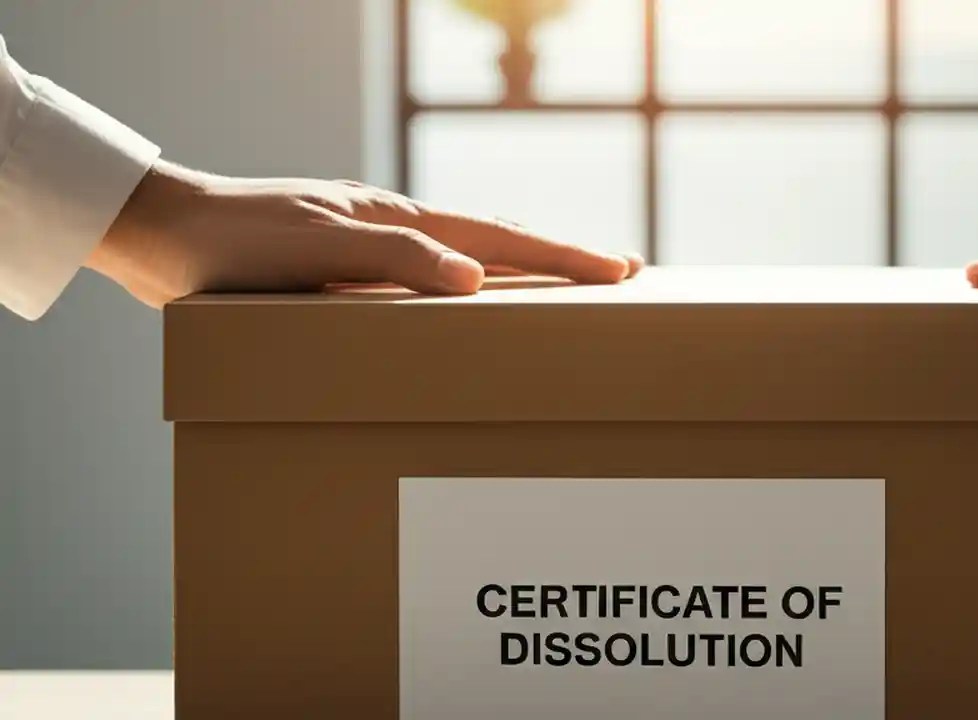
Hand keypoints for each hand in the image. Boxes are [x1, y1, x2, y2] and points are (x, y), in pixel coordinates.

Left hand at [89, 160, 642, 306]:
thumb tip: (475, 280)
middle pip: (494, 242)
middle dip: (558, 259)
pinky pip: (425, 286)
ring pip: (463, 262)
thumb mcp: (314, 247)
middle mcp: (390, 231)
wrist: (158, 238)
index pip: (498, 238)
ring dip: (519, 274)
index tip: (618, 268)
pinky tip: (467, 311)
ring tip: (561, 291)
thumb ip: (392, 258)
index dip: (561, 255)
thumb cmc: (230, 243)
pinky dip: (467, 293)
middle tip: (616, 272)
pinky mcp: (343, 275)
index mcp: (394, 219)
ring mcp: (369, 250)